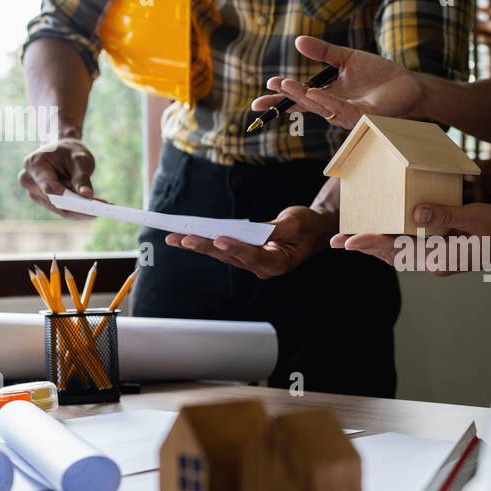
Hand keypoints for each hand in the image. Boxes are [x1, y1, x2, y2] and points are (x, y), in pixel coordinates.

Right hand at [19, 138, 95, 217]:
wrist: (64, 150)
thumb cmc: (71, 151)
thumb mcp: (80, 159)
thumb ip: (82, 177)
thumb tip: (87, 196)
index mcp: (34, 164)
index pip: (49, 187)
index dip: (67, 198)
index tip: (87, 205)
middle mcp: (28, 179)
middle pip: (53, 200)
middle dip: (77, 207)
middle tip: (101, 210)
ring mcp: (33, 192)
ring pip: (58, 208)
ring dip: (80, 211)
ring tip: (103, 209)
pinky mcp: (42, 200)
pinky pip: (61, 210)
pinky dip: (78, 211)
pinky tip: (95, 211)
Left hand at [165, 205, 336, 278]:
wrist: (315, 230)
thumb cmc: (307, 226)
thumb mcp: (294, 224)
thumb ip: (272, 229)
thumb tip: (250, 231)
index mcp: (278, 263)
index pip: (252, 256)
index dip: (235, 247)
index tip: (218, 239)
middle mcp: (263, 267)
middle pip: (230, 256)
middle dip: (204, 246)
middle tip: (181, 239)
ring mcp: (253, 262)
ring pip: (222, 254)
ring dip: (199, 245)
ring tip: (175, 238)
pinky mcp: (247, 255)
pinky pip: (225, 248)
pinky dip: (208, 241)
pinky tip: (189, 237)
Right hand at [252, 35, 426, 130]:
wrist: (407, 84)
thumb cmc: (378, 75)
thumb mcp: (346, 59)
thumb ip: (323, 52)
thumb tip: (297, 41)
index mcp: (330, 95)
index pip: (301, 98)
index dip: (282, 97)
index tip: (265, 89)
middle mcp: (336, 108)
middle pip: (307, 104)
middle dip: (288, 96)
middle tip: (272, 86)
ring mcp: (350, 114)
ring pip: (321, 108)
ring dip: (303, 97)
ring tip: (286, 85)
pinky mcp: (366, 116)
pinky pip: (343, 111)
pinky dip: (327, 102)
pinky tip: (315, 93)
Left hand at [331, 203, 490, 274]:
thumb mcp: (475, 219)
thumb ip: (445, 215)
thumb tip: (415, 213)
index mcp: (441, 258)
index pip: (399, 251)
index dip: (373, 244)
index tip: (351, 241)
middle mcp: (435, 262)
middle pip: (392, 255)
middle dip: (365, 247)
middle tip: (337, 241)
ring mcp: (437, 258)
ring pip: (398, 253)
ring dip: (375, 246)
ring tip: (350, 239)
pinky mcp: (439, 250)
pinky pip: (409, 247)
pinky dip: (392, 241)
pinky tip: (382, 232)